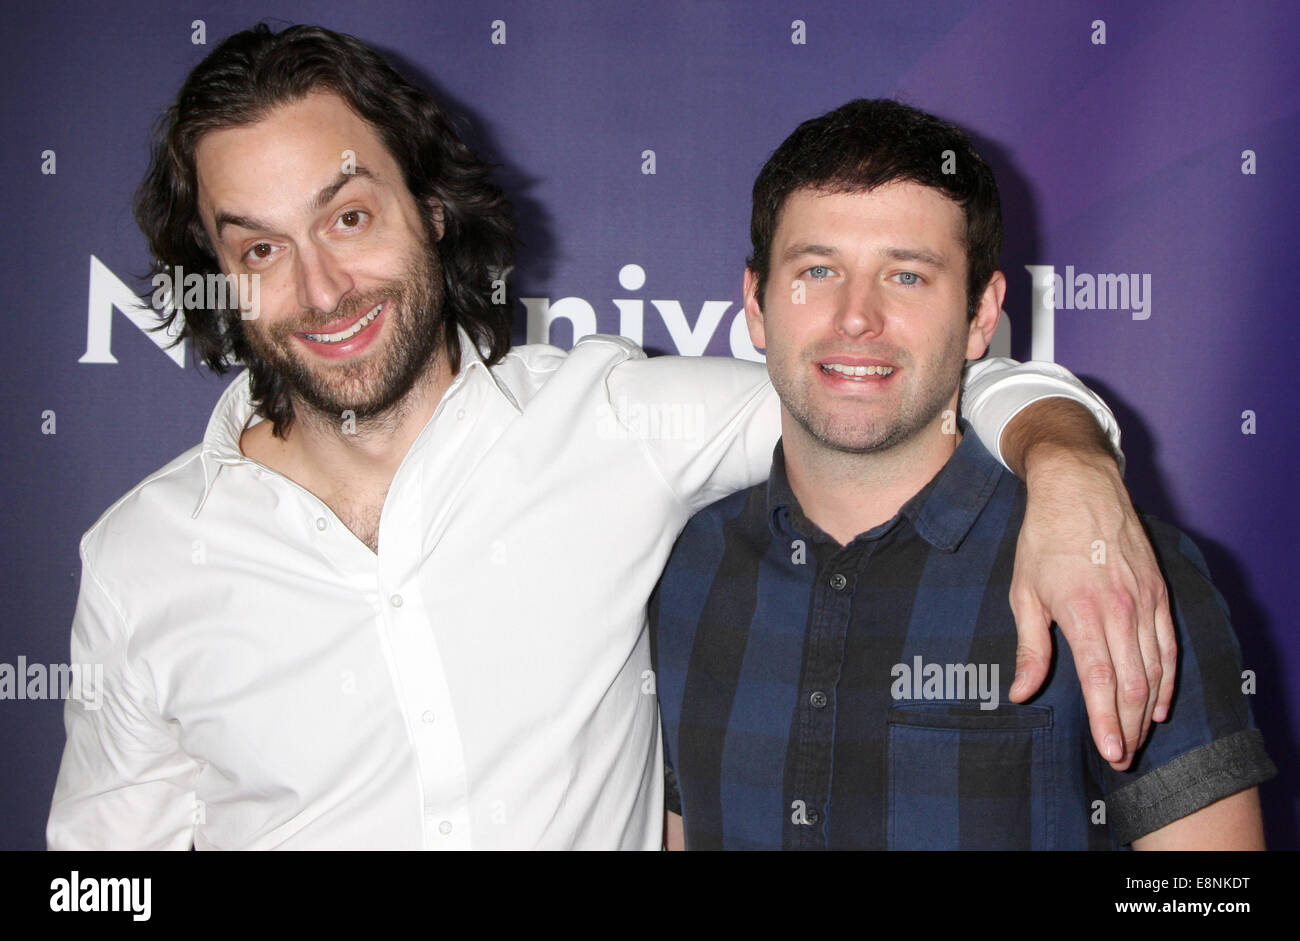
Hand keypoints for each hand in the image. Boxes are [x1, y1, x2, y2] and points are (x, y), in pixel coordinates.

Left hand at [1008, 447, 1176, 770]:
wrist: (1079, 487)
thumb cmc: (1043, 540)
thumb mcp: (1024, 592)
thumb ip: (1030, 648)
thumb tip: (1022, 693)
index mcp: (1082, 612)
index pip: (1101, 681)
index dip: (1107, 721)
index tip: (1110, 751)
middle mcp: (1120, 610)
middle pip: (1134, 683)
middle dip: (1129, 726)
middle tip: (1121, 757)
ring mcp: (1145, 601)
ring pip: (1156, 669)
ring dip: (1149, 710)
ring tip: (1138, 739)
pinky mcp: (1159, 592)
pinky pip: (1169, 645)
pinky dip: (1168, 678)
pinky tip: (1160, 703)